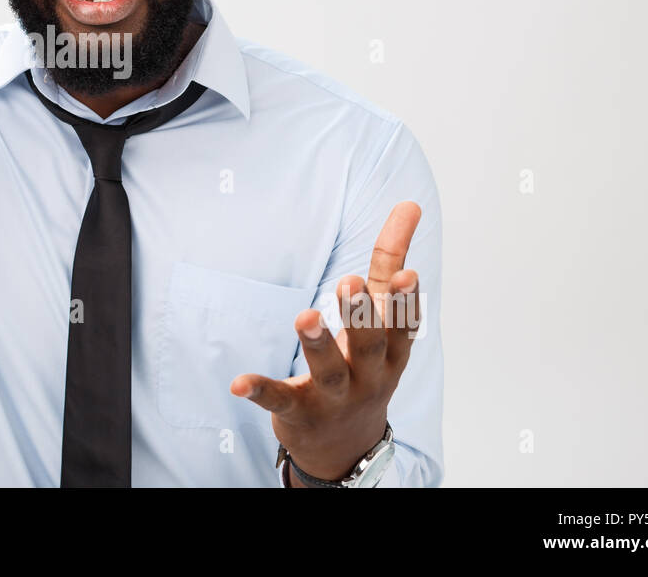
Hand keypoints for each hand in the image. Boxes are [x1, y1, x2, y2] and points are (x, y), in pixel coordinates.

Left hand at [230, 201, 423, 483]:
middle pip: (369, 347)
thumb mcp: (381, 316)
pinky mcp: (298, 412)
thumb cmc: (366, 363)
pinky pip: (279, 401)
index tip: (407, 274)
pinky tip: (238, 383)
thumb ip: (390, 260)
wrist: (346, 444)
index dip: (406, 302)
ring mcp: (334, 397)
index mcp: (392, 351)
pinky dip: (260, 390)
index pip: (403, 326)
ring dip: (318, 345)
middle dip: (361, 316)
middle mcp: (369, 376)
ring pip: (329, 373)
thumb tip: (409, 204)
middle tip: (348, 282)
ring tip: (304, 316)